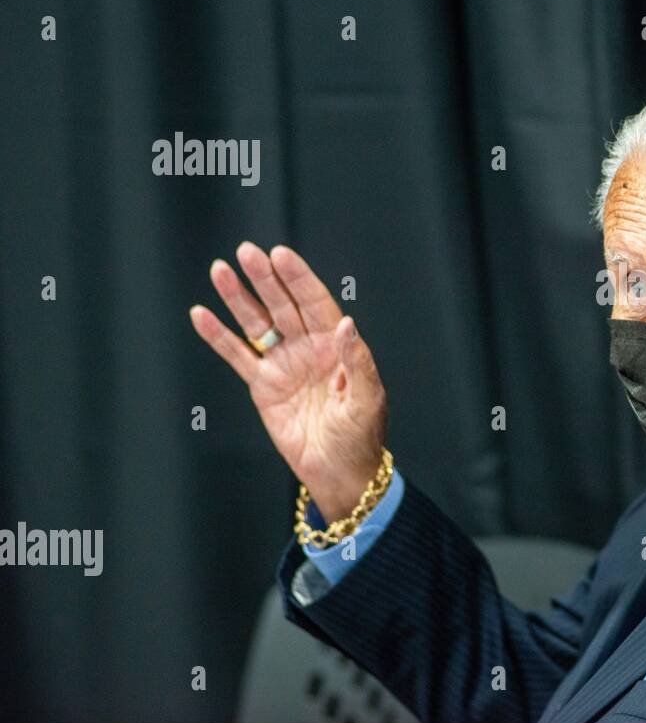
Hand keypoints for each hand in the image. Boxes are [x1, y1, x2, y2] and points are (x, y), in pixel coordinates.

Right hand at [189, 242, 387, 522]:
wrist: (338, 471)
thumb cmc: (360, 436)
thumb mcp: (366, 399)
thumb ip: (355, 361)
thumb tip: (346, 323)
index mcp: (335, 345)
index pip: (315, 302)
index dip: (298, 278)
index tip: (281, 255)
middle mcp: (308, 347)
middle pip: (283, 304)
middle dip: (265, 278)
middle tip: (246, 252)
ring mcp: (283, 364)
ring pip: (257, 323)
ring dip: (238, 298)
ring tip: (220, 270)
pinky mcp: (262, 385)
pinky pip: (237, 355)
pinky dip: (219, 336)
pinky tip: (201, 314)